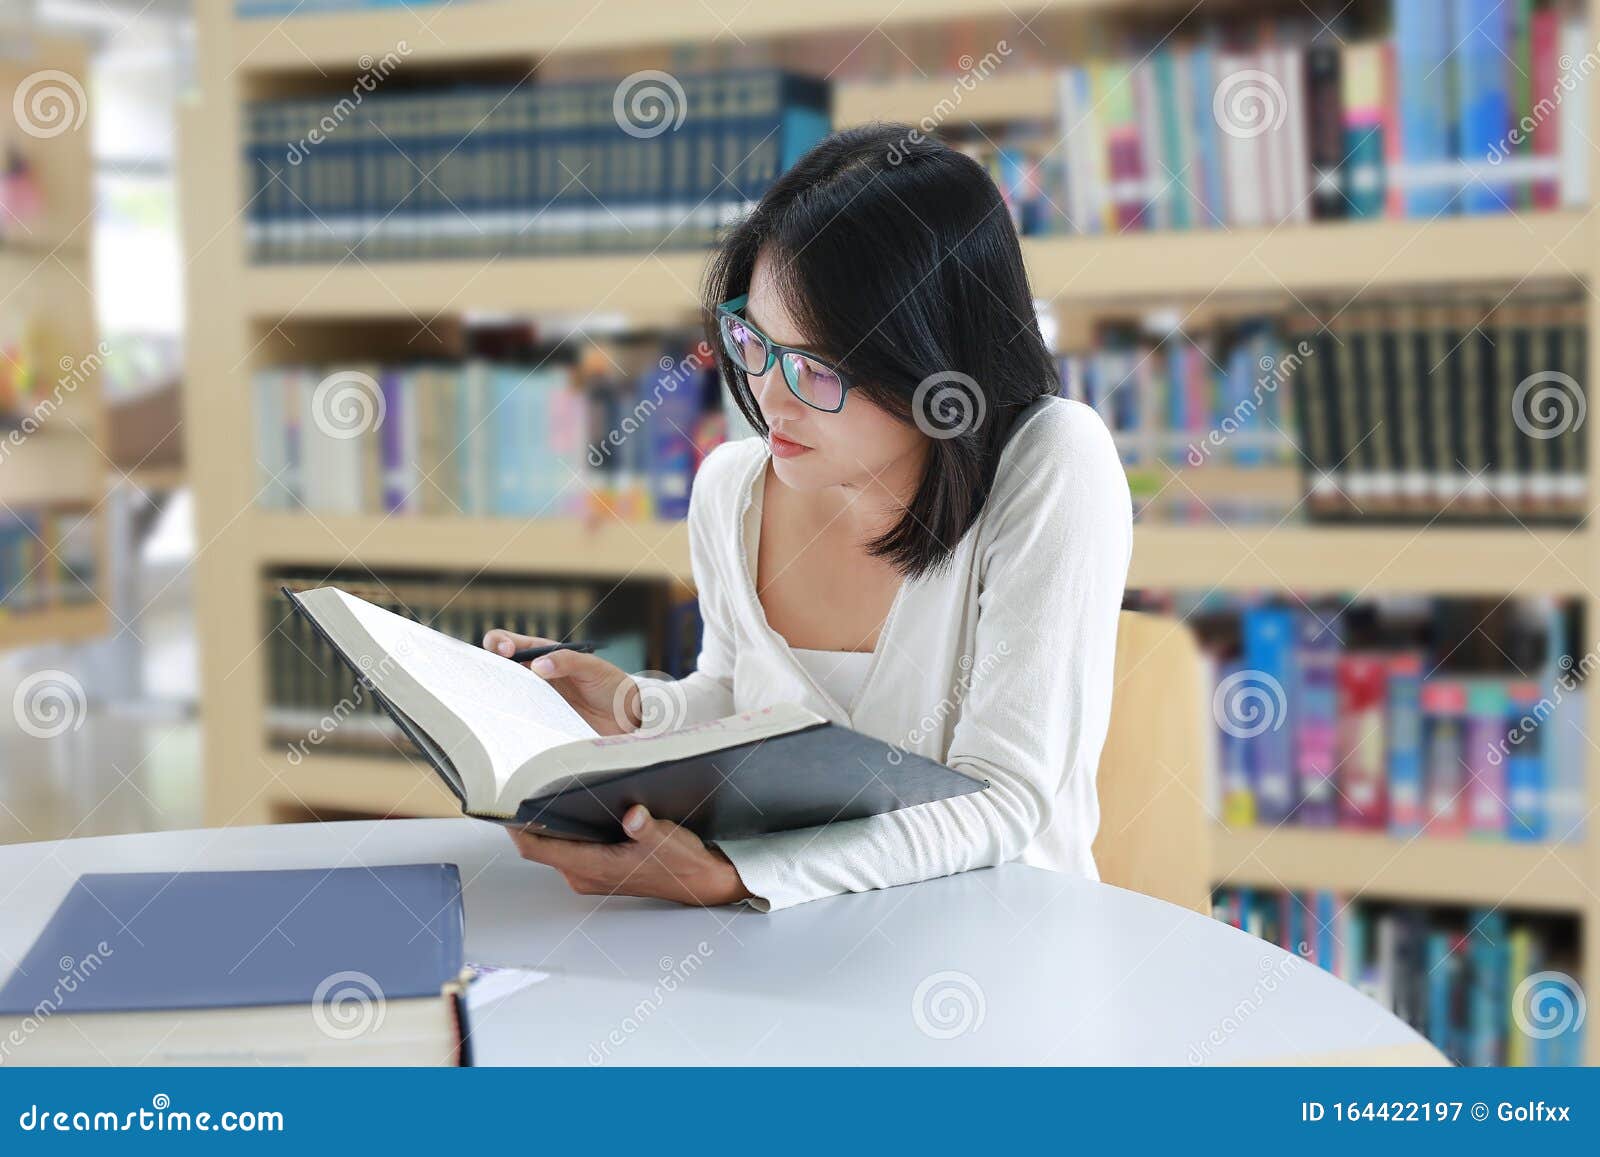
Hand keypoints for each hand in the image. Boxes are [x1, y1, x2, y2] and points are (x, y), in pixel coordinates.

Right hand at [482, 629, 639, 736]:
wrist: (626, 718)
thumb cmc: (611, 685)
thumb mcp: (594, 668)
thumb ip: (568, 661)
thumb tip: (538, 665)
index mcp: (544, 654)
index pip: (511, 643)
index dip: (500, 643)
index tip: (507, 651)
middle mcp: (534, 676)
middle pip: (498, 669)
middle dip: (488, 669)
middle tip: (496, 676)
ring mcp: (535, 699)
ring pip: (504, 695)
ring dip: (498, 696)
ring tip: (501, 699)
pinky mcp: (540, 721)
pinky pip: (519, 719)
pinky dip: (512, 719)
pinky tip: (513, 722)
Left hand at [509, 805, 752, 906]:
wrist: (701, 882)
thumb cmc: (682, 863)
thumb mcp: (666, 840)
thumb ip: (646, 827)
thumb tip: (632, 815)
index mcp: (593, 868)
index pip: (538, 849)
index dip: (517, 827)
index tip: (505, 802)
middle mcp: (584, 874)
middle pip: (541, 845)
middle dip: (531, 818)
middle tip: (524, 784)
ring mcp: (590, 874)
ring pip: (555, 846)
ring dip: (548, 823)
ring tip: (544, 790)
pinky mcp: (600, 869)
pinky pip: (570, 847)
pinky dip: (565, 829)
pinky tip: (572, 806)